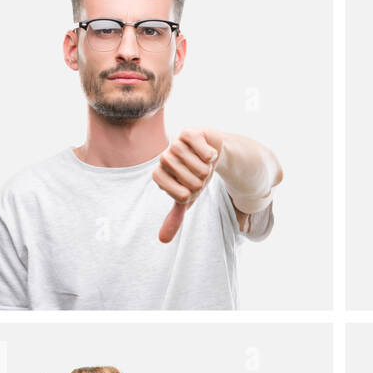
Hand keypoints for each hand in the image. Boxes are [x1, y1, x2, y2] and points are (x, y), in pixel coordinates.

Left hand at [153, 127, 224, 242]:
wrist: (212, 153)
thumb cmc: (196, 175)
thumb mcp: (188, 197)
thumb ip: (175, 216)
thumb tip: (162, 240)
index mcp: (160, 174)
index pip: (174, 192)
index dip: (189, 192)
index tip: (192, 189)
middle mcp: (164, 158)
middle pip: (185, 177)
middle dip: (200, 180)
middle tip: (202, 176)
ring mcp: (176, 144)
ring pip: (192, 162)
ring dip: (206, 168)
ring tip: (206, 165)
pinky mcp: (189, 133)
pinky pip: (200, 147)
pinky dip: (209, 154)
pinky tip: (210, 154)